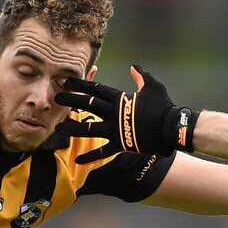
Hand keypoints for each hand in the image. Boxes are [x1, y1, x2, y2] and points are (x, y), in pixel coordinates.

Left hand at [55, 65, 197, 163]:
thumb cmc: (163, 106)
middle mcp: (113, 112)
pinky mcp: (120, 144)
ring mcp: (115, 129)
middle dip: (70, 100)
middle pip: (87, 104)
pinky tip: (78, 160)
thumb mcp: (153, 86)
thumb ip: (141, 76)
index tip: (67, 82)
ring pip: (88, 128)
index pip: (95, 89)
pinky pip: (102, 151)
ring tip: (58, 128)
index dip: (80, 85)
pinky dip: (90, 156)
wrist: (171, 127)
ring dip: (72, 128)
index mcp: (119, 97)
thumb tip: (134, 67)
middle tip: (56, 98)